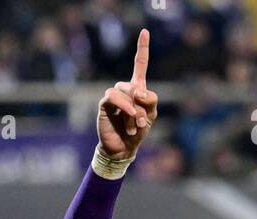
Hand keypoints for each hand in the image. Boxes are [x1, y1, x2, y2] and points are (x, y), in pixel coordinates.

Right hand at [96, 29, 157, 161]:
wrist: (123, 149)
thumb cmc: (137, 132)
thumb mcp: (151, 116)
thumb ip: (150, 100)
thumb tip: (137, 90)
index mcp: (137, 89)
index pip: (139, 65)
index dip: (142, 48)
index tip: (144, 31)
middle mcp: (125, 89)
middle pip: (136, 85)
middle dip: (142, 105)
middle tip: (142, 122)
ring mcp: (114, 96)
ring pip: (125, 91)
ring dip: (133, 110)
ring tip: (134, 126)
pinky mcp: (105, 104)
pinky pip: (113, 96)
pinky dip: (124, 105)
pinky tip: (129, 116)